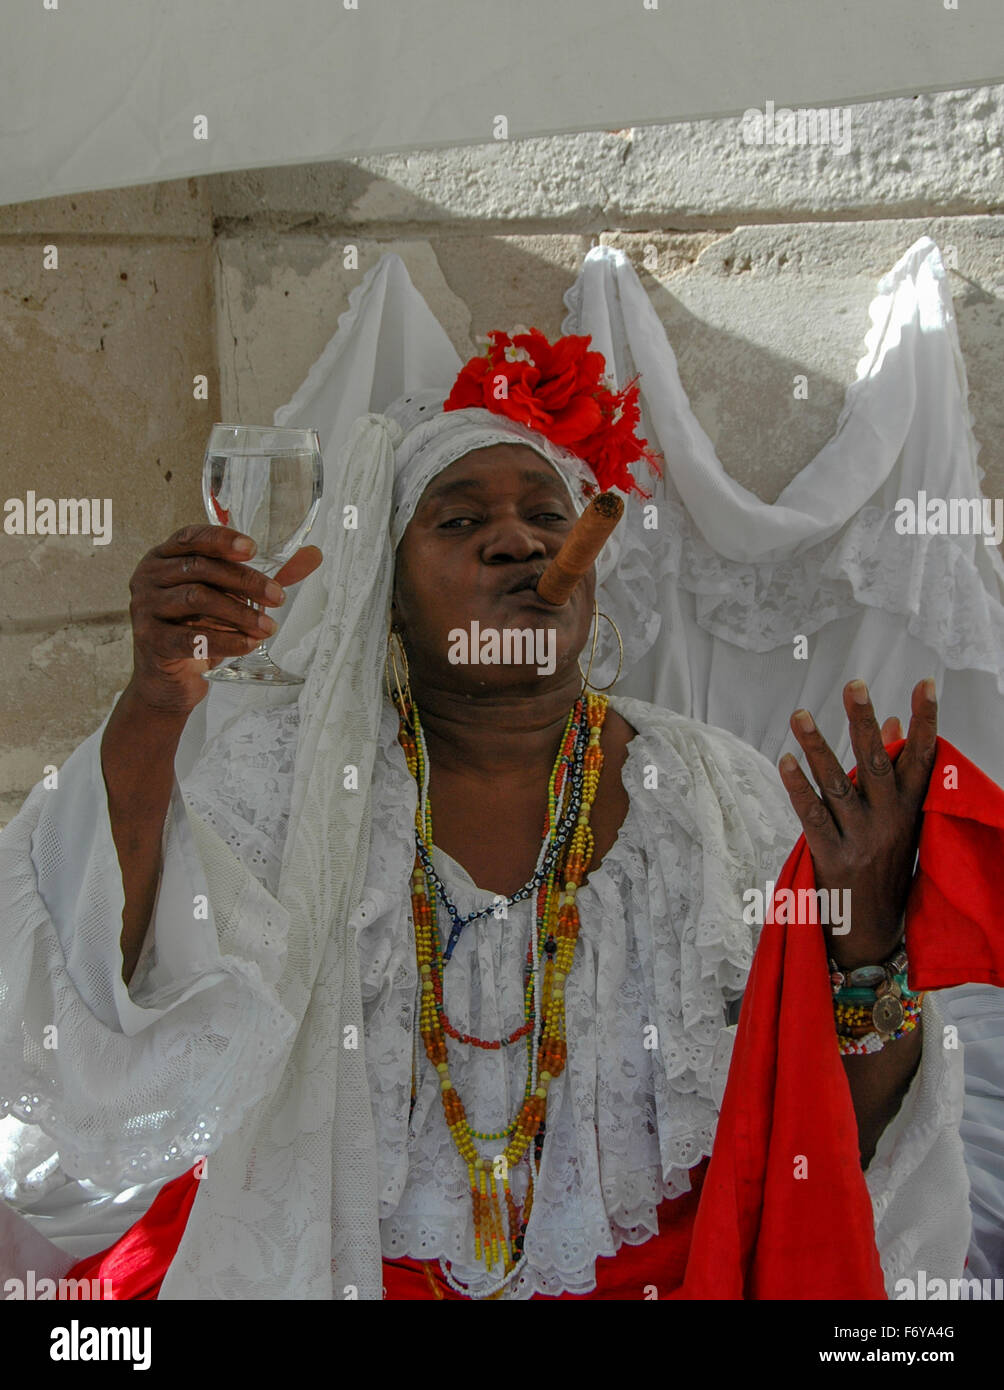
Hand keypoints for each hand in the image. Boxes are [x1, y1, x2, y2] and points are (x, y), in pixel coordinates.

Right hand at [127, 524, 322, 714]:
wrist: (170, 678)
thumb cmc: (199, 627)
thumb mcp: (232, 597)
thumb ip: (269, 575)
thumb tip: (313, 556)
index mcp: (165, 556)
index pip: (191, 536)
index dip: (221, 539)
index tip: (253, 549)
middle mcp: (149, 577)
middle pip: (200, 568)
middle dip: (245, 581)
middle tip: (278, 597)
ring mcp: (145, 609)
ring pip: (196, 599)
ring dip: (239, 613)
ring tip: (268, 627)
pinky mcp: (151, 641)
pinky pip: (190, 638)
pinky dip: (225, 640)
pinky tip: (249, 644)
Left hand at [778, 678, 938, 969]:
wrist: (873, 932)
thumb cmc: (885, 865)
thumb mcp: (901, 820)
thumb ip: (896, 772)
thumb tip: (893, 721)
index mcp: (910, 810)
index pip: (921, 758)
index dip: (926, 721)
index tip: (926, 684)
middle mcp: (889, 822)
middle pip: (876, 765)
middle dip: (864, 723)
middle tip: (854, 685)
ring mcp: (861, 840)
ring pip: (837, 786)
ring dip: (817, 748)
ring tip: (800, 714)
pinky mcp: (833, 859)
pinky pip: (813, 817)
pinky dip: (798, 788)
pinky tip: (785, 761)